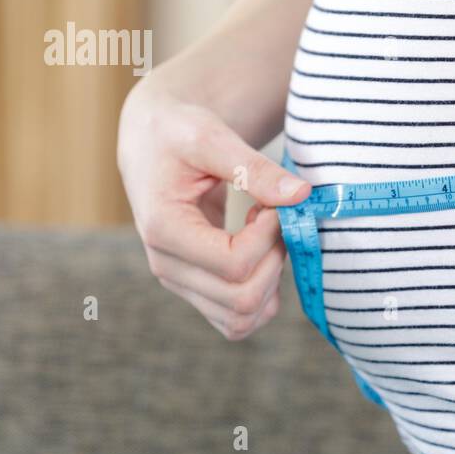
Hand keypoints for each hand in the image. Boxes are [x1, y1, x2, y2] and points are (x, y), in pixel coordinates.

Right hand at [117, 81, 309, 339]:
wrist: (153, 143)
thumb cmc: (177, 133)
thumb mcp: (211, 137)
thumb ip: (255, 169)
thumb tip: (301, 196)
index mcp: (164, 229)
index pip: (235, 264)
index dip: (269, 237)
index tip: (272, 203)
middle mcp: (166, 266)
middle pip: (242, 299)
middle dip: (274, 260)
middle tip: (274, 219)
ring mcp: (180, 283)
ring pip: (241, 319)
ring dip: (271, 281)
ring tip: (264, 236)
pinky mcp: (195, 288)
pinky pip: (238, 320)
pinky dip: (263, 294)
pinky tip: (259, 251)